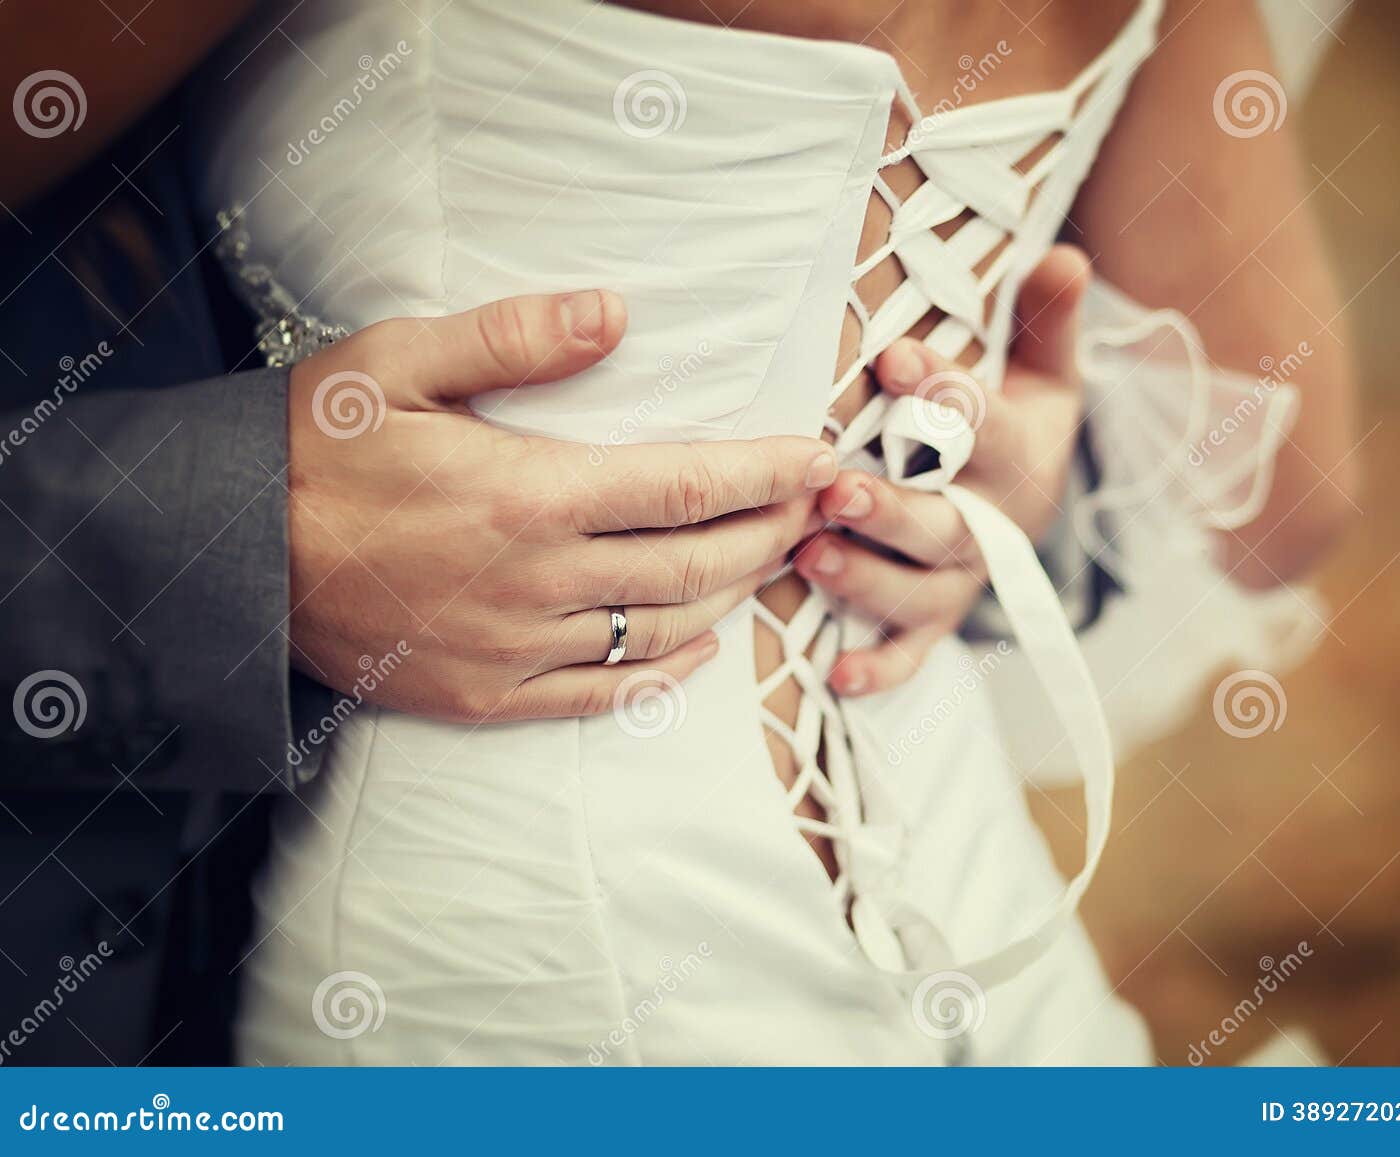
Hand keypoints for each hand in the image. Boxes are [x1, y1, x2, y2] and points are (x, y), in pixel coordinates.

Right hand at [287, 290, 836, 721]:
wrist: (230, 558)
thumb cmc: (313, 447)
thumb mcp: (398, 363)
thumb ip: (513, 339)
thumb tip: (613, 313)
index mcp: (532, 494)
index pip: (687, 485)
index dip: (765, 473)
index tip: (817, 456)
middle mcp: (541, 581)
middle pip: (695, 563)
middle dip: (770, 530)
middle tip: (816, 506)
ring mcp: (517, 647)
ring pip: (662, 630)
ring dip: (733, 595)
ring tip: (772, 559)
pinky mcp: (487, 694)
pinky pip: (602, 693)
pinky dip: (666, 673)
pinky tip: (702, 649)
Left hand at [794, 246, 1089, 695]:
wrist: (1031, 504)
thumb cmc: (1017, 425)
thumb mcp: (1044, 372)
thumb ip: (1046, 318)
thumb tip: (1065, 254)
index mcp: (1018, 458)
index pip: (986, 426)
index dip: (947, 395)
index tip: (896, 359)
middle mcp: (990, 527)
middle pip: (945, 525)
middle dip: (892, 508)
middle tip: (836, 486)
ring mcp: (960, 581)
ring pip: (919, 590)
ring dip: (868, 579)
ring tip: (813, 555)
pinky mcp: (935, 622)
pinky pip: (911, 654)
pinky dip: (881, 670)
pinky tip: (838, 676)